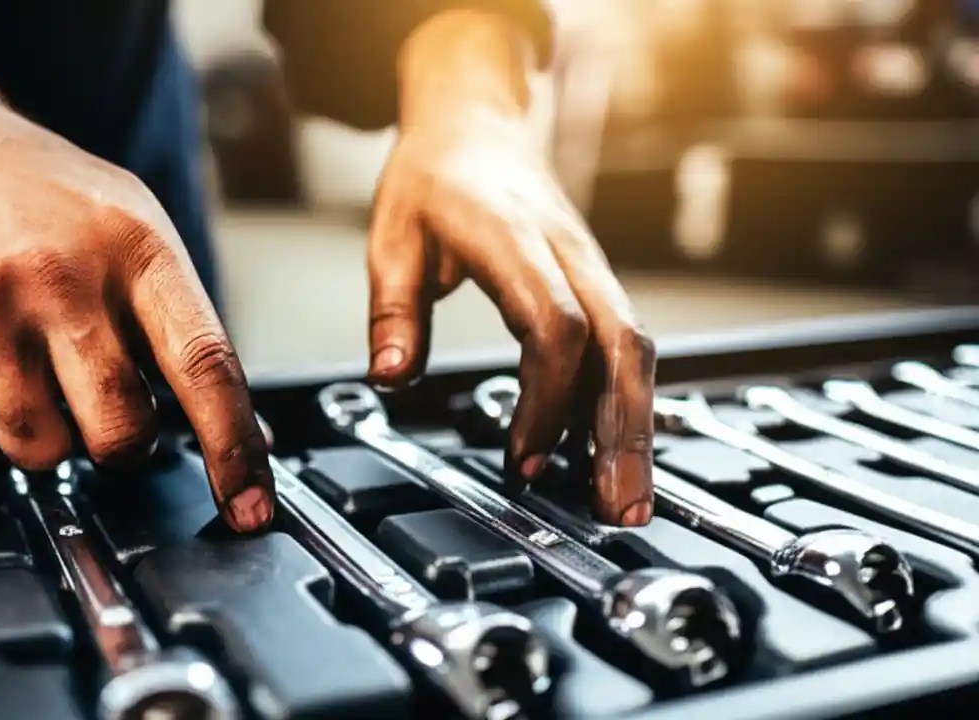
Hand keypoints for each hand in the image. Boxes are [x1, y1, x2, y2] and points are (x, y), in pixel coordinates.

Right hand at [0, 92, 272, 531]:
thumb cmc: (47, 198)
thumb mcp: (136, 230)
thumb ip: (182, 326)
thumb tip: (242, 432)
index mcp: (136, 250)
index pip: (204, 366)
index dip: (233, 448)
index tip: (248, 506)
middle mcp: (60, 279)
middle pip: (118, 429)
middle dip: (125, 443)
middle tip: (113, 409)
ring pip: (41, 449)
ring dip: (53, 437)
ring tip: (43, 374)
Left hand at [367, 108, 655, 525]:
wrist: (476, 121)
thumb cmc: (433, 176)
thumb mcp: (391, 236)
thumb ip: (391, 309)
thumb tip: (389, 377)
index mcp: (513, 239)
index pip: (555, 324)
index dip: (546, 399)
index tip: (519, 456)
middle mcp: (569, 253)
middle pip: (621, 346)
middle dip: (623, 432)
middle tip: (616, 507)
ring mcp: (591, 266)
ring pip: (635, 350)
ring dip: (636, 427)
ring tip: (627, 498)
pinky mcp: (596, 281)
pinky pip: (622, 344)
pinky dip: (621, 402)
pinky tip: (607, 451)